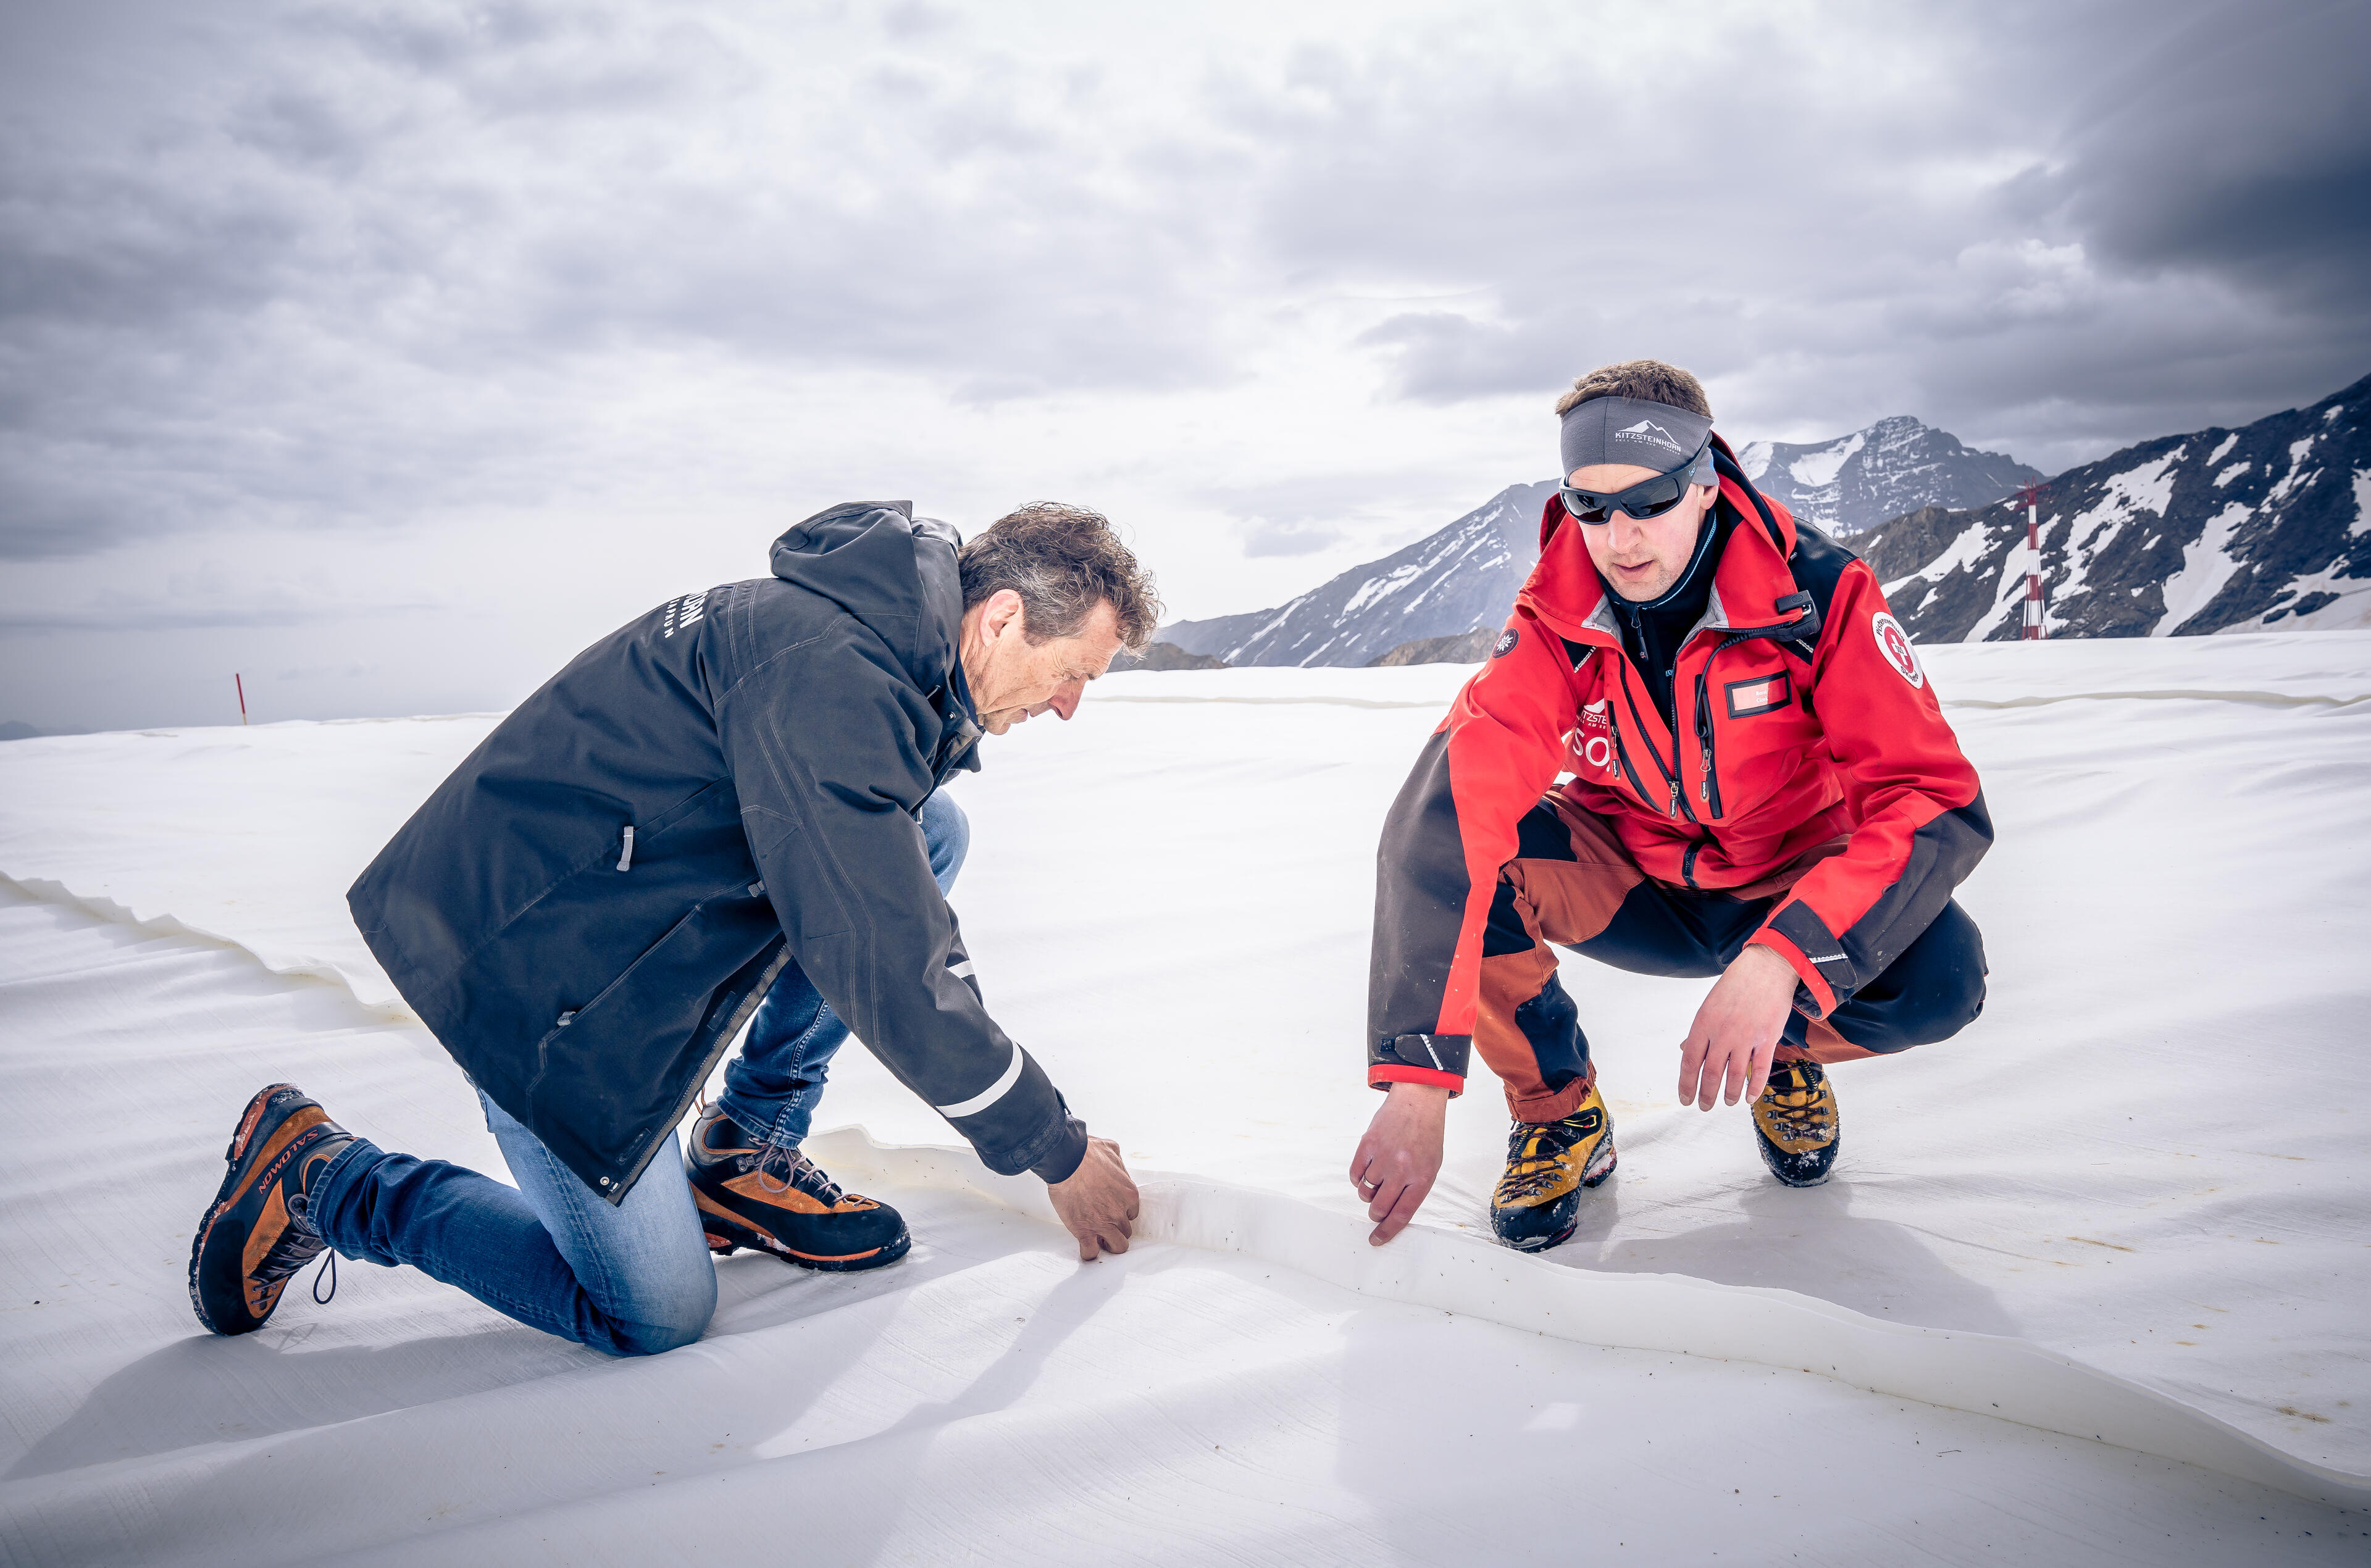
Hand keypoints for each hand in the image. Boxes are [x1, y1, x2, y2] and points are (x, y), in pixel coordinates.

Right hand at [1046, 1136, 1138, 1260]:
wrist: (1067, 1161)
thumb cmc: (1086, 1152)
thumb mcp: (1111, 1149)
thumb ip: (1117, 1161)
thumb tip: (1114, 1162)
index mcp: (1129, 1194)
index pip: (1131, 1212)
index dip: (1120, 1212)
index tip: (1110, 1210)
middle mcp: (1120, 1212)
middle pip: (1125, 1230)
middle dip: (1115, 1228)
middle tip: (1102, 1224)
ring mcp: (1103, 1224)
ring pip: (1117, 1246)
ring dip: (1108, 1243)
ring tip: (1097, 1239)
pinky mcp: (1085, 1231)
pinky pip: (1091, 1252)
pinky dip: (1089, 1252)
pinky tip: (1085, 1246)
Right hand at [1348, 1082, 1448, 1245]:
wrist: (1417, 1101)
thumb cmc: (1426, 1135)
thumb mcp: (1431, 1166)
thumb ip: (1414, 1190)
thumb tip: (1393, 1212)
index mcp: (1422, 1178)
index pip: (1401, 1215)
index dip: (1386, 1231)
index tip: (1376, 1239)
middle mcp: (1402, 1170)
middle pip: (1379, 1207)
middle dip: (1375, 1213)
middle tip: (1376, 1209)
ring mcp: (1383, 1156)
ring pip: (1365, 1190)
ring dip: (1367, 1191)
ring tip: (1377, 1179)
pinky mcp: (1367, 1144)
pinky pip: (1355, 1173)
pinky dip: (1357, 1177)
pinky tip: (1366, 1170)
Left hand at [1677, 943, 1799, 1110]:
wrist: (1767, 967)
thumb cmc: (1737, 983)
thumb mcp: (1710, 1004)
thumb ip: (1700, 1031)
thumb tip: (1685, 1050)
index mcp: (1704, 1023)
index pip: (1690, 1061)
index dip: (1686, 1084)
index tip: (1685, 1098)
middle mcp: (1723, 1032)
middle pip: (1711, 1073)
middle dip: (1706, 1095)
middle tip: (1704, 1106)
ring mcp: (1746, 1037)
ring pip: (1735, 1075)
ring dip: (1729, 1094)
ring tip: (1727, 1102)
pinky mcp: (1767, 1038)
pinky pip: (1760, 1070)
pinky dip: (1754, 1087)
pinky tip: (1749, 1097)